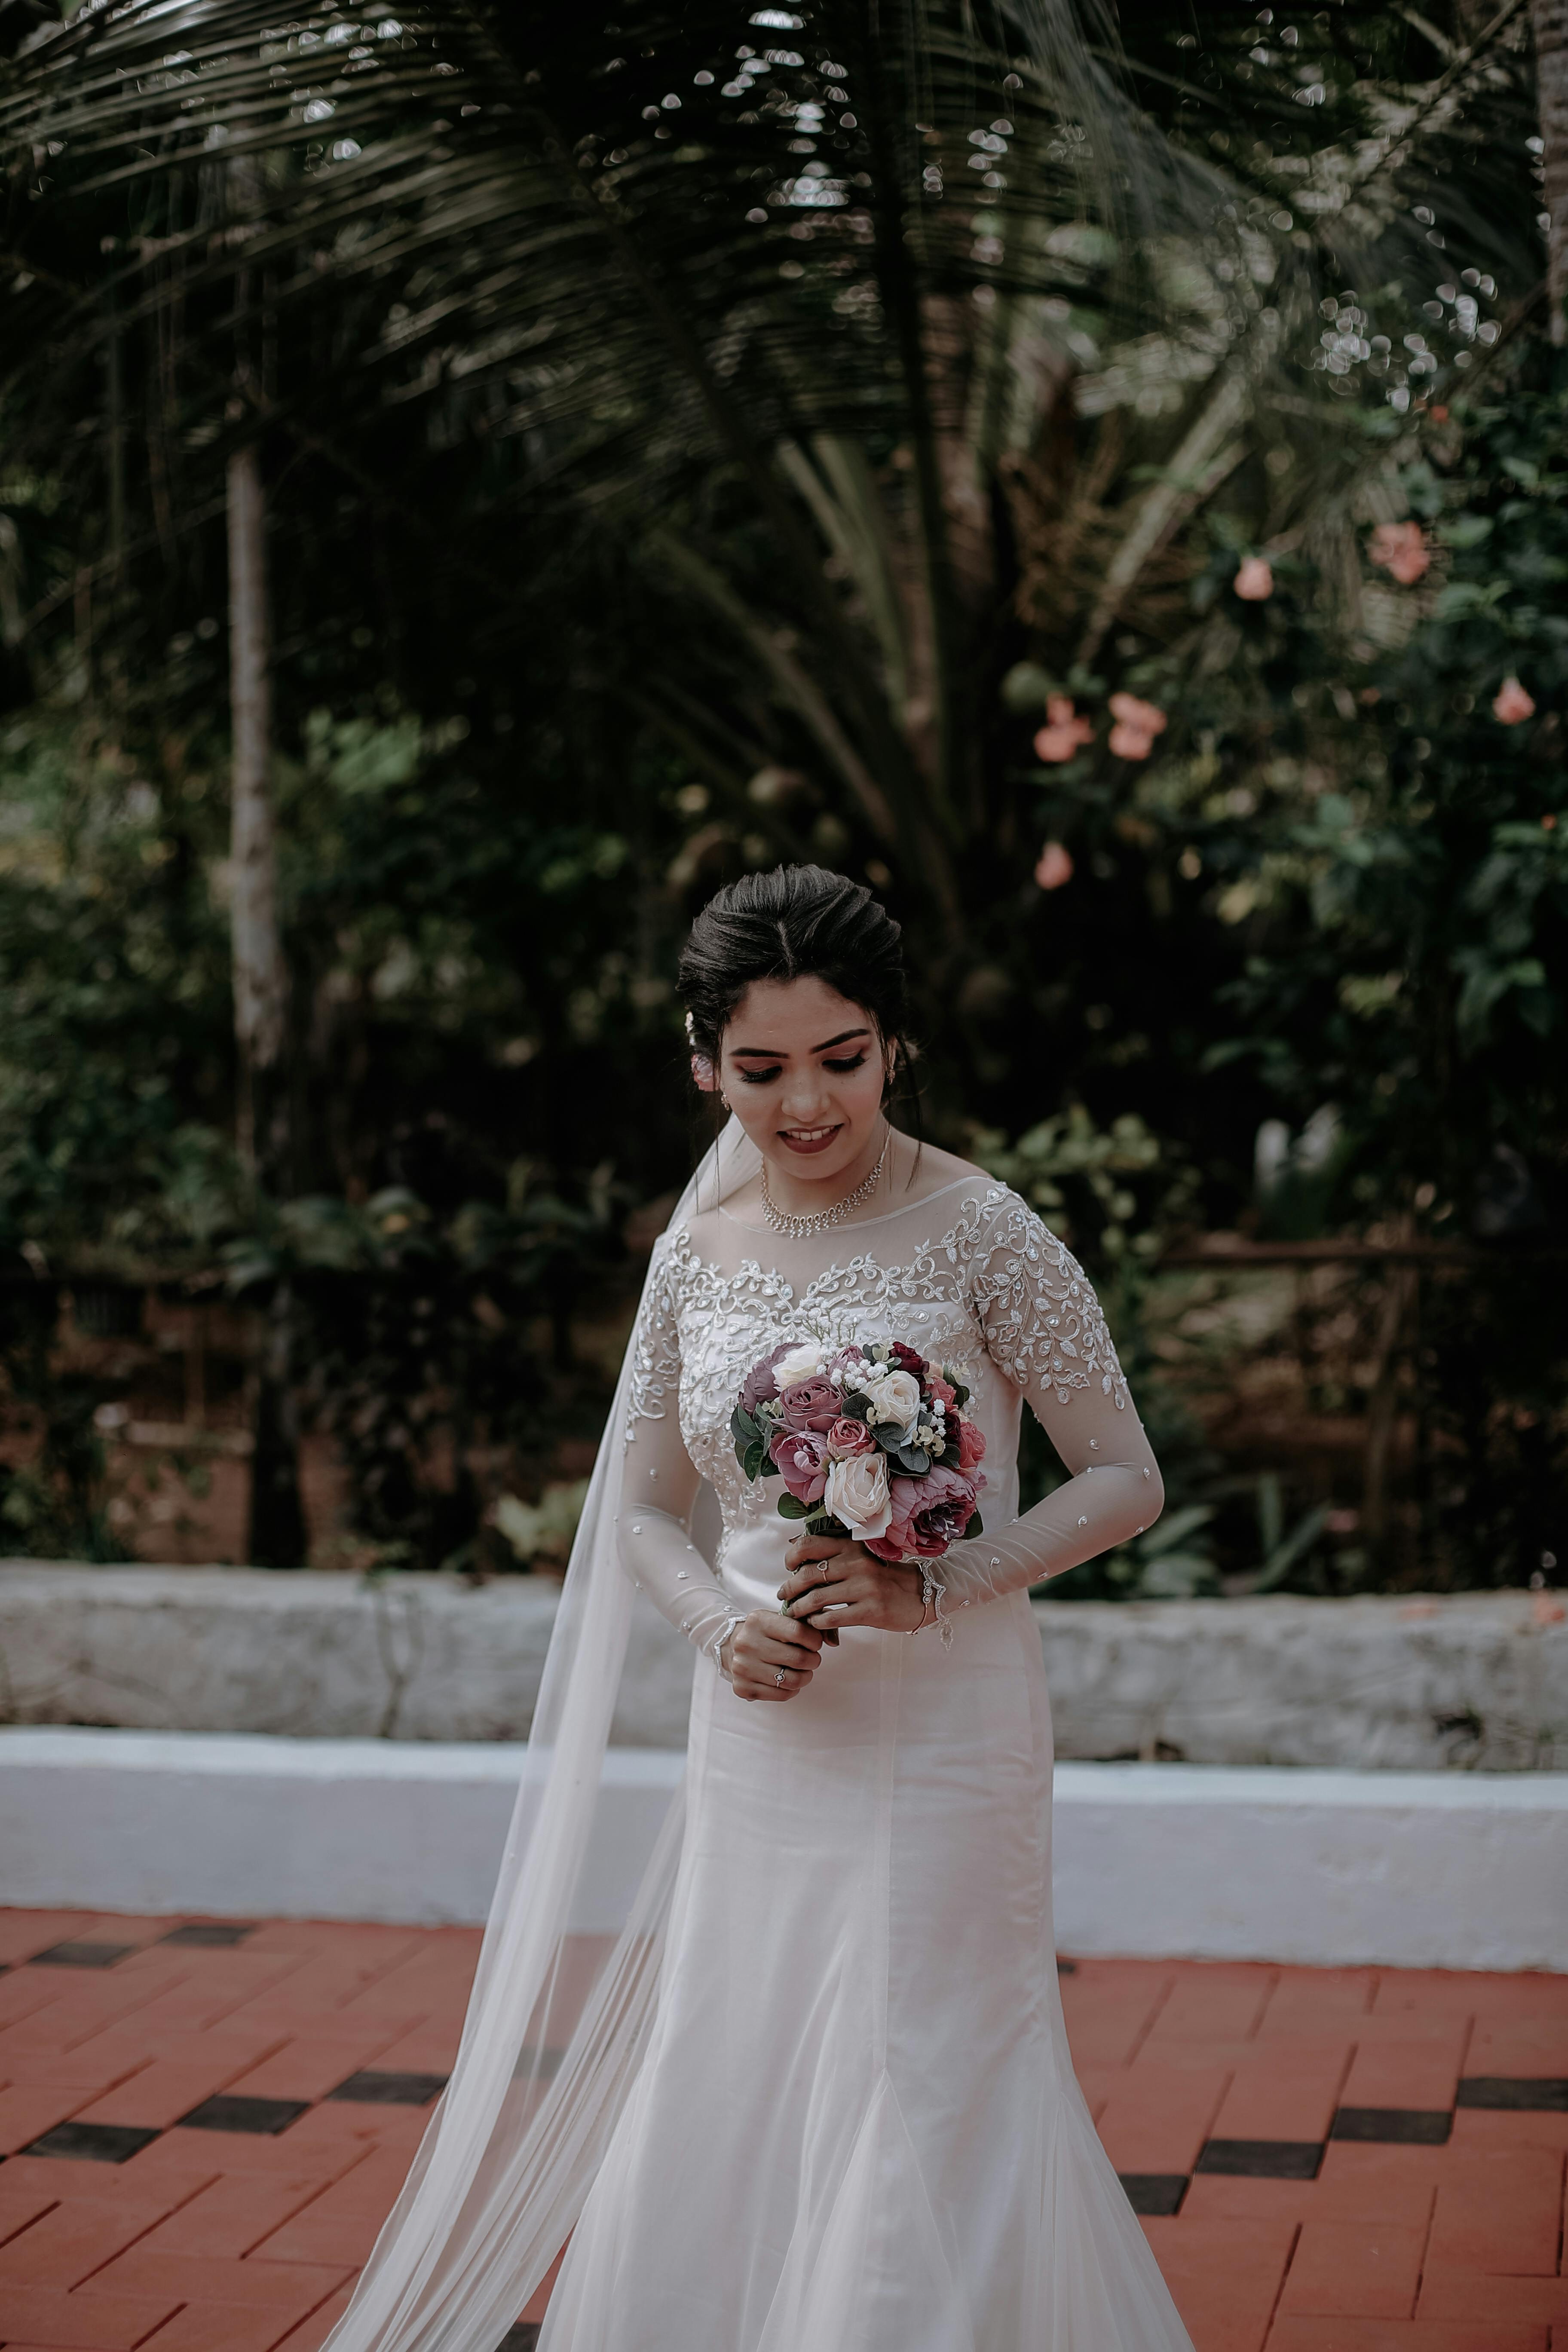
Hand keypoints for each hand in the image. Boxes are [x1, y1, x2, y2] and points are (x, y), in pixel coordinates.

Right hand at [724, 1608, 825, 1702]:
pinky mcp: (743, 1688)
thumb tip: (833, 1641)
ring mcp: (743, 1667)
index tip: (815, 1643)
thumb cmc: (767, 1632)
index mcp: (758, 1621)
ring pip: (791, 1681)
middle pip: (798, 1659)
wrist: (731, 1645)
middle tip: (811, 1659)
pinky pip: (781, 1695)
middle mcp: (747, 1643)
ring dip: (805, 1677)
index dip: (815, 1640)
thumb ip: (810, 1623)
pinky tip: (788, 1680)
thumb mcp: (782, 1619)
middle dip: (812, 1660)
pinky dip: (792, 1690)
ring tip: (803, 1671)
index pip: (798, 1631)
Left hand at [777, 1532, 931, 1635]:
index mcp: (852, 1547)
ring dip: (799, 1608)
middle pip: (808, 1574)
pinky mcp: (870, 1610)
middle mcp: (857, 1563)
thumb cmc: (885, 1577)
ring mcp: (864, 1587)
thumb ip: (836, 1556)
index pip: (809, 1544)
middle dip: (790, 1588)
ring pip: (817, 1598)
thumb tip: (798, 1554)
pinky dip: (817, 1622)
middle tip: (784, 1595)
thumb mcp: (862, 1558)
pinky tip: (815, 1623)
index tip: (789, 1568)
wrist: (920, 1594)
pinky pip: (832, 1618)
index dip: (792, 1556)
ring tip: (794, 1613)